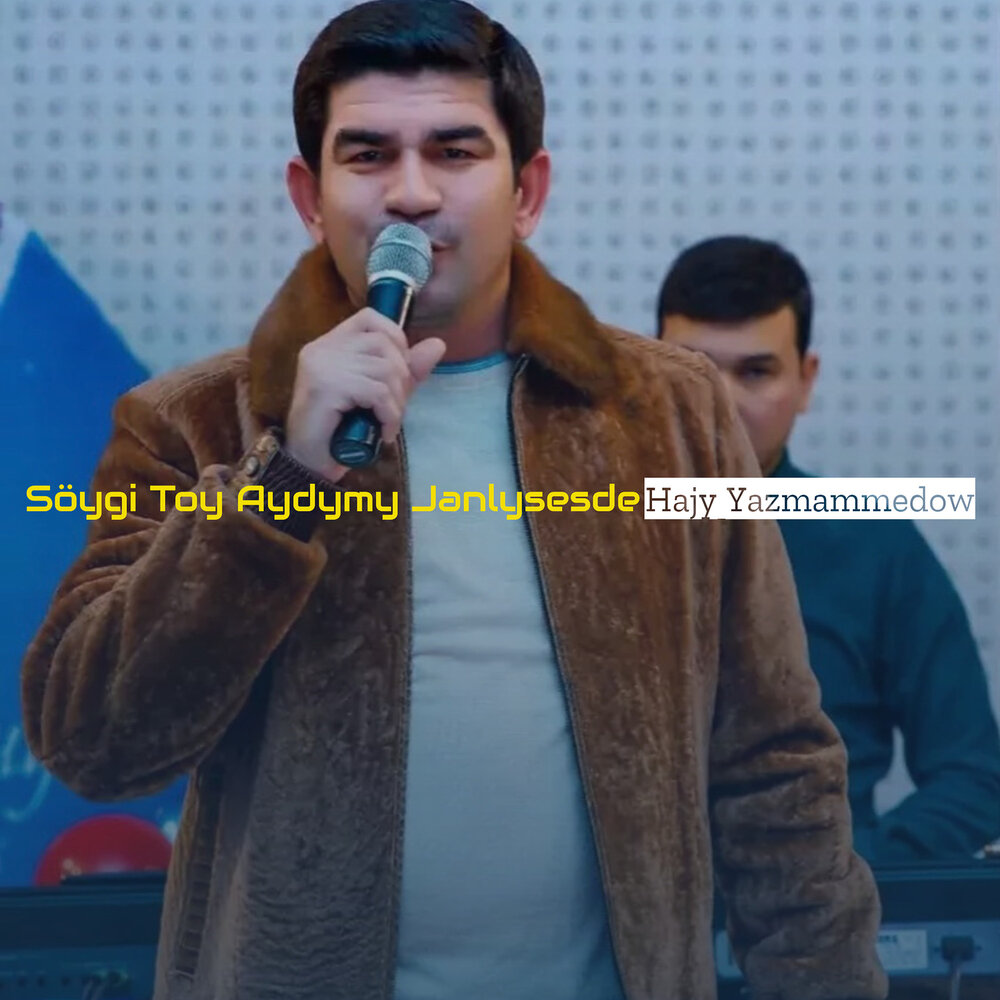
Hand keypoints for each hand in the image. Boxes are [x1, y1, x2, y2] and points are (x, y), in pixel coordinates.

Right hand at [284, 307, 444, 482]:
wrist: (310, 465)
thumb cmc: (341, 431)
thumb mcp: (381, 395)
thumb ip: (406, 370)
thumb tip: (438, 344)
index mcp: (330, 344)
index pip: (370, 319)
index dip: (396, 340)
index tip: (400, 373)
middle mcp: (322, 348)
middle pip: (383, 344)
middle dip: (402, 379)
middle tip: (394, 409)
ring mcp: (321, 365)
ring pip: (384, 369)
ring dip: (396, 402)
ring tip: (387, 423)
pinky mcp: (325, 386)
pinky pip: (376, 392)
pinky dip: (390, 415)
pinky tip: (385, 432)